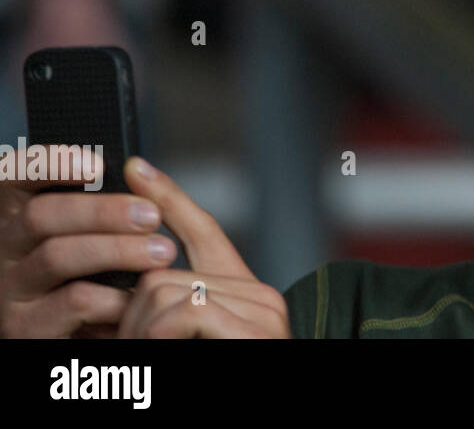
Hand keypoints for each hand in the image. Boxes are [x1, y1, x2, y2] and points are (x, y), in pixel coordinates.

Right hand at [0, 145, 176, 337]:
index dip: (48, 165)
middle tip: (150, 215)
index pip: (15, 178)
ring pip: (57, 256)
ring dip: (117, 250)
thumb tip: (140, 169)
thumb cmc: (102, 283)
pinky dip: (114, 297)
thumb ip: (110, 206)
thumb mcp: (102, 239)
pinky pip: (73, 302)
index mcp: (24, 219)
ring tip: (161, 252)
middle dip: (101, 210)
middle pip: (39, 215)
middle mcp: (8, 250)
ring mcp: (12, 289)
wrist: (95, 343)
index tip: (96, 164)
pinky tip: (138, 298)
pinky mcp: (25, 328)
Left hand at [116, 157, 288, 337]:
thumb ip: (168, 312)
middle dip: (132, 316)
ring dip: (142, 331)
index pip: (203, 232)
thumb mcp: (188, 336)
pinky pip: (189, 310)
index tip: (136, 167)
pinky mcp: (259, 331)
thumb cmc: (215, 388)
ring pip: (166, 291)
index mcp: (242, 296)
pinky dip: (163, 334)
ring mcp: (264, 312)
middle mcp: (260, 297)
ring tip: (148, 355)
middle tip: (126, 346)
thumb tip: (131, 290)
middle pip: (163, 275)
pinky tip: (165, 350)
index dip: (167, 199)